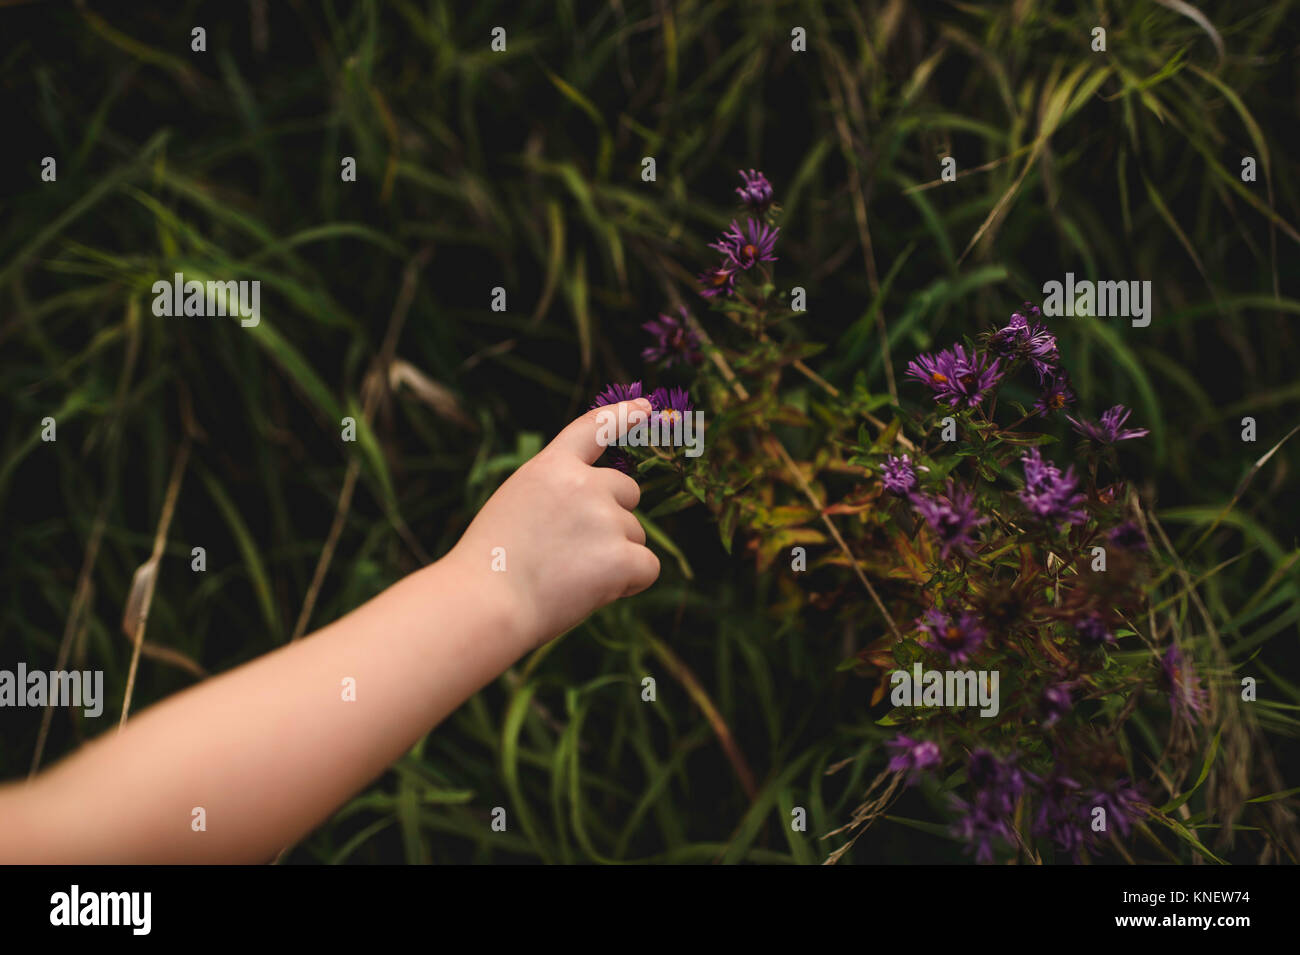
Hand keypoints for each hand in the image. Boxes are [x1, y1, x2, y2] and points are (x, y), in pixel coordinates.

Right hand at [447, 398, 660, 647]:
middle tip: (574, 553)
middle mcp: (584, 485)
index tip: (647, 407)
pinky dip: (629, 583)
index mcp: (550, 468)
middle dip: (614, 518)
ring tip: (568, 579)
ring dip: (615, 557)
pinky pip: (647, 567)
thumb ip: (555, 498)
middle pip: (628, 492)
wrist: (484, 604)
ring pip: (635, 535)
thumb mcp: (513, 507)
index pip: (593, 429)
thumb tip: (600, 512)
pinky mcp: (622, 556)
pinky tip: (591, 593)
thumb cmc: (488, 567)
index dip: (622, 415)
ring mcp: (605, 519)